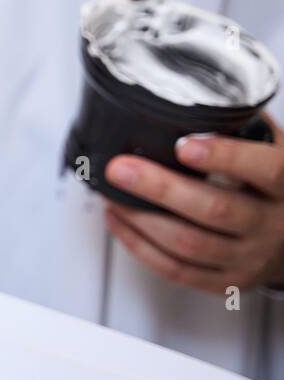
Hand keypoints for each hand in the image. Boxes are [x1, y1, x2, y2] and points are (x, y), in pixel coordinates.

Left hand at [102, 115, 283, 294]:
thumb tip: (188, 97)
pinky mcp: (227, 282)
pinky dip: (139, 245)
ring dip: (141, 218)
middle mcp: (273, 224)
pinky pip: (177, 269)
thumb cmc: (275, 184)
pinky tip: (120, 220)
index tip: (183, 145)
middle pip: (214, 209)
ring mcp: (251, 258)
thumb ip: (241, 127)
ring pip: (188, 243)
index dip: (224, 157)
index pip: (265, 170)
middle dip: (159, 188)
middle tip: (120, 168)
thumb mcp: (273, 148)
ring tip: (112, 192)